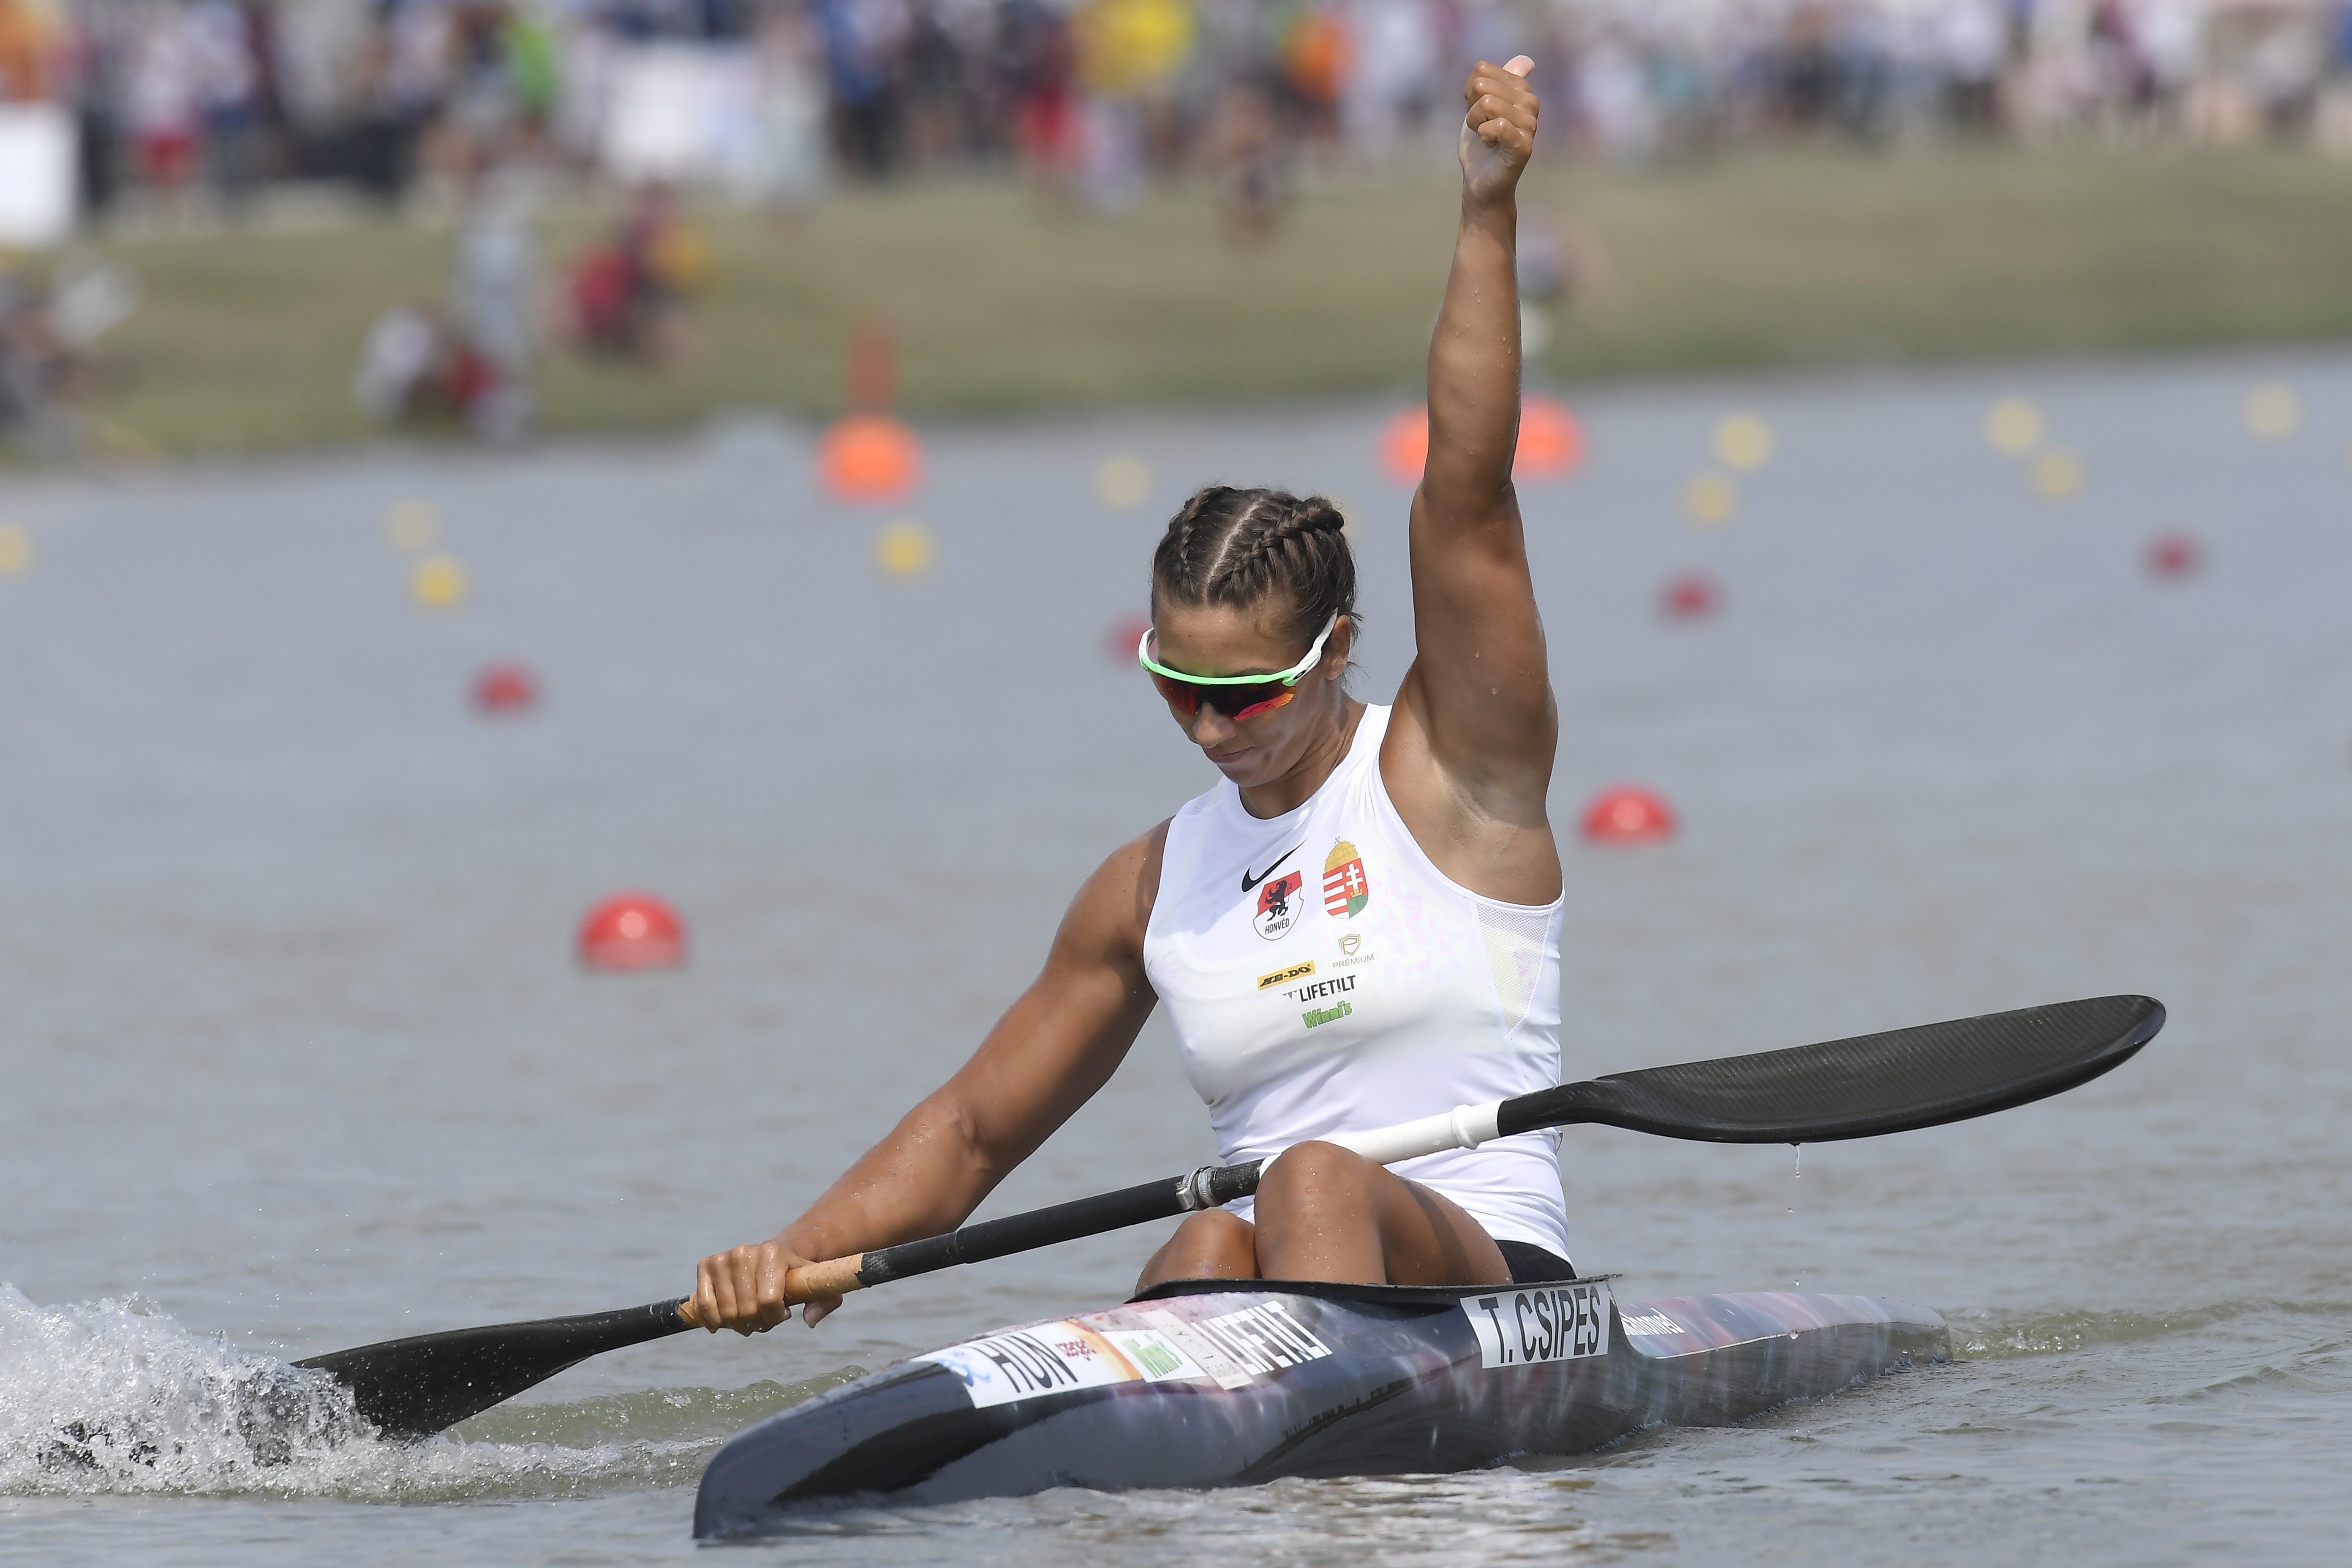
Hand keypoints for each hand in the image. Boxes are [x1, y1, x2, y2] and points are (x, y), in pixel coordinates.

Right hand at [680, 1236, 843, 1332]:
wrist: (773, 1257)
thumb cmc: (795, 1277)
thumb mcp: (817, 1285)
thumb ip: (825, 1301)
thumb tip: (810, 1320)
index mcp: (772, 1253)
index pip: (768, 1302)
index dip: (775, 1318)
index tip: (783, 1315)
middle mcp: (744, 1252)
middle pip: (746, 1310)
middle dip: (757, 1323)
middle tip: (764, 1320)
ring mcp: (723, 1258)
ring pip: (725, 1312)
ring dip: (738, 1325)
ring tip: (749, 1319)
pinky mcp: (706, 1265)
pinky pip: (704, 1304)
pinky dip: (712, 1320)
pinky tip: (723, 1323)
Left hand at [1458, 56, 1537, 208]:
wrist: (1480, 181)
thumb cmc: (1481, 144)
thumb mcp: (1482, 106)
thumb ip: (1496, 80)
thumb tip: (1527, 61)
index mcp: (1521, 90)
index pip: (1481, 70)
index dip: (1470, 93)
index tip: (1478, 112)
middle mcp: (1530, 103)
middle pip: (1483, 86)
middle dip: (1472, 110)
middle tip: (1482, 128)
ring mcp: (1530, 125)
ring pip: (1487, 104)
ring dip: (1476, 125)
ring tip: (1486, 138)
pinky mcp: (1524, 146)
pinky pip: (1497, 125)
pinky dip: (1483, 137)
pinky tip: (1490, 146)